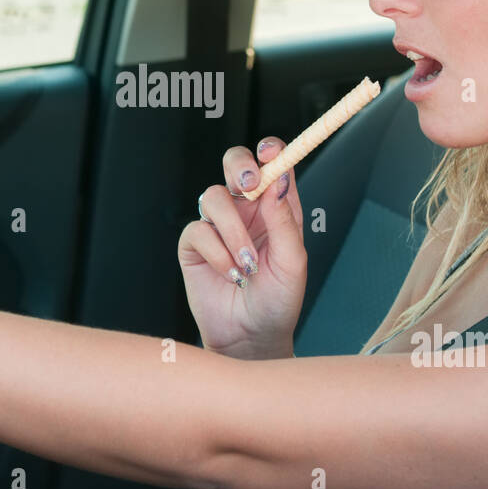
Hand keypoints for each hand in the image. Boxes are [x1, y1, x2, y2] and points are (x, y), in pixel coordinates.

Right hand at [177, 137, 306, 359]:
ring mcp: (218, 226)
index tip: (270, 153)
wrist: (251, 337)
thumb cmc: (278, 301)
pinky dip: (217, 253)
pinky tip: (230, 274)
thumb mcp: (292, 263)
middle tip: (246, 187)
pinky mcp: (195, 245)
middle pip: (234, 165)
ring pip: (213, 197)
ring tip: (247, 265)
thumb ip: (285, 221)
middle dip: (239, 167)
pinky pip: (198, 230)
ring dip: (233, 231)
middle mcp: (246, 210)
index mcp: (275, 207)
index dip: (270, 151)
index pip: (272, 165)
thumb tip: (277, 181)